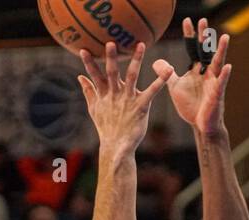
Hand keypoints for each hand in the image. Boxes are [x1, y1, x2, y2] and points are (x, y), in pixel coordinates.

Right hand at [77, 42, 167, 159]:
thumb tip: (80, 76)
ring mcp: (128, 100)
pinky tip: (169, 70)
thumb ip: (88, 91)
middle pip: (112, 73)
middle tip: (111, 42)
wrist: (116, 147)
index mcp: (104, 95)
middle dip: (111, 58)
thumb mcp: (94, 109)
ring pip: (131, 76)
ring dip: (136, 61)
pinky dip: (160, 81)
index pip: (95, 76)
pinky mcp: (141, 107)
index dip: (89, 63)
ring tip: (140, 45)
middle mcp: (115, 95)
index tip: (82, 49)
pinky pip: (152, 91)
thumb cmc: (106, 127)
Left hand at [153, 18, 231, 138]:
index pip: (192, 48)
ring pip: (217, 63)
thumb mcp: (175, 87)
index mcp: (196, 69)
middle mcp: (206, 72)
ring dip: (220, 50)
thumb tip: (156, 61)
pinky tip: (227, 66)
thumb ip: (167, 74)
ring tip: (223, 37)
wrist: (200, 125)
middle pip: (205, 51)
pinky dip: (224, 75)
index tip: (187, 21)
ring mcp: (213, 82)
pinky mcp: (216, 94)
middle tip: (203, 20)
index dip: (190, 35)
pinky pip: (221, 83)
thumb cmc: (191, 105)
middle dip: (204, 37)